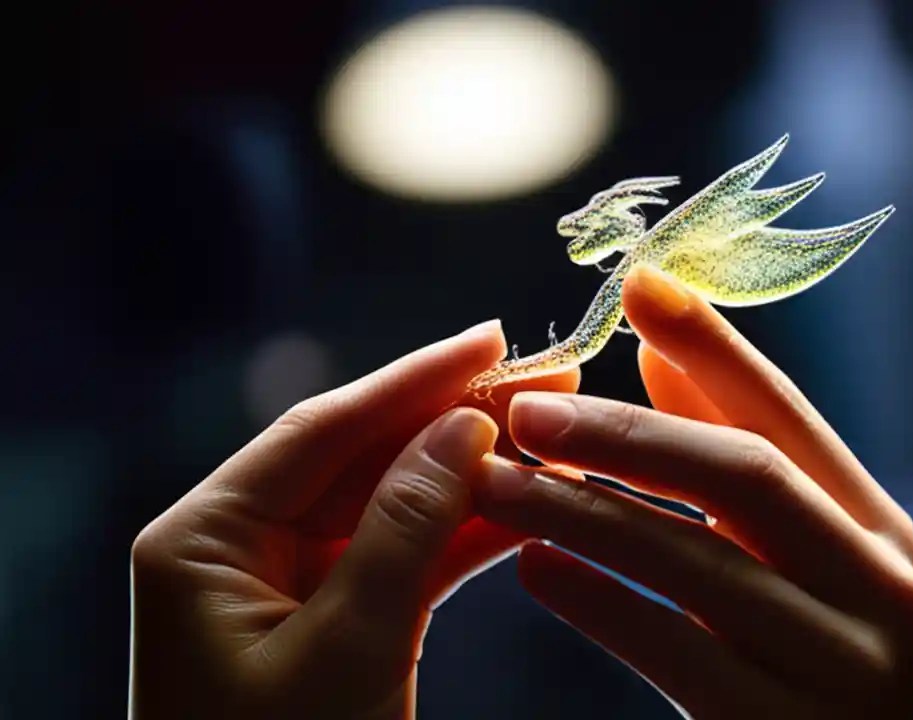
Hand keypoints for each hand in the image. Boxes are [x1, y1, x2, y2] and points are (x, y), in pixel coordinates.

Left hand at [129, 321, 578, 718]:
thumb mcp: (344, 654)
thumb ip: (405, 531)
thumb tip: (464, 426)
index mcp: (204, 541)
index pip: (321, 432)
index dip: (412, 380)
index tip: (493, 341)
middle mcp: (239, 548)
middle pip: (362, 459)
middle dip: (457, 422)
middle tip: (550, 379)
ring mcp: (289, 585)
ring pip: (393, 508)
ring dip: (474, 478)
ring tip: (559, 439)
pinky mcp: (334, 622)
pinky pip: (405, 561)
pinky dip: (466, 537)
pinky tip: (530, 507)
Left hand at [473, 266, 912, 717]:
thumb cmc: (784, 664)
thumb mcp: (776, 559)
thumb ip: (728, 456)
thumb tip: (658, 342)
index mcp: (877, 530)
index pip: (785, 417)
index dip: (711, 346)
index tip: (634, 284)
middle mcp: (886, 590)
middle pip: (747, 477)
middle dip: (628, 434)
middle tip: (526, 410)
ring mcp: (850, 670)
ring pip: (700, 564)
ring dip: (586, 514)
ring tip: (497, 483)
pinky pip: (678, 655)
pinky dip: (599, 604)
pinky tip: (534, 569)